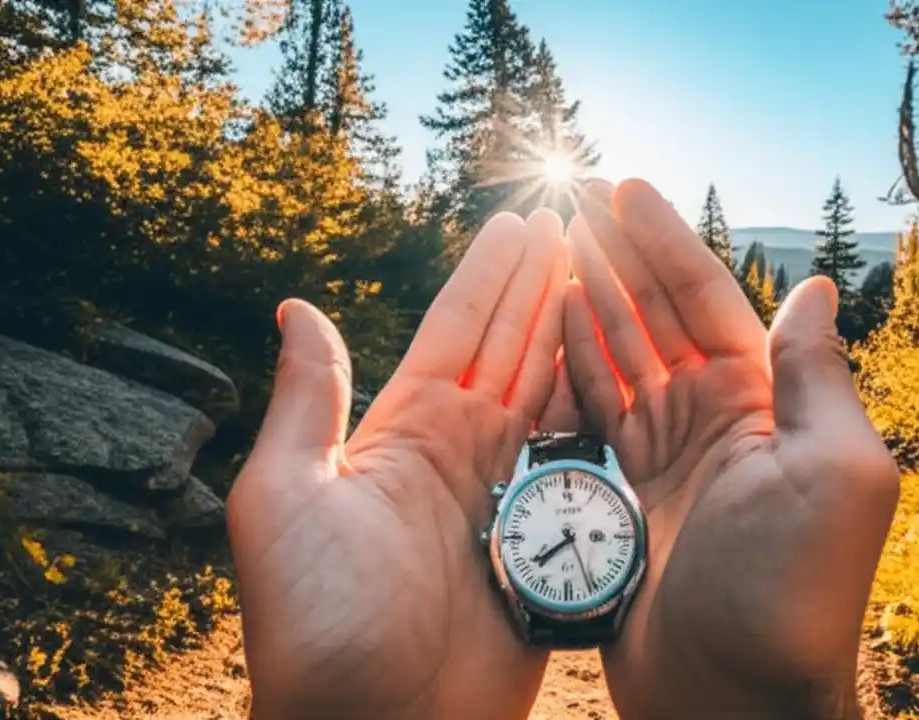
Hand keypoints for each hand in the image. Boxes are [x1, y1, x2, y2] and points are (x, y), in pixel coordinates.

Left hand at [228, 210, 568, 718]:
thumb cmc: (317, 624)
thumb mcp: (286, 500)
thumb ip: (309, 403)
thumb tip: (295, 307)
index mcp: (405, 434)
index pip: (459, 333)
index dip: (491, 276)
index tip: (521, 222)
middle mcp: (462, 456)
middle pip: (517, 351)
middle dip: (545, 287)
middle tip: (579, 226)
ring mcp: (509, 501)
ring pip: (558, 400)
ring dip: (582, 338)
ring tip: (611, 281)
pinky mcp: (548, 549)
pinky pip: (585, 471)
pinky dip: (609, 422)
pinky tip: (632, 378)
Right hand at [564, 180, 899, 718]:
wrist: (735, 700)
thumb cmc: (792, 593)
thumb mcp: (832, 473)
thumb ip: (817, 378)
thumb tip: (815, 288)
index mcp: (764, 406)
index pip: (706, 301)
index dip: (665, 243)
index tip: (624, 190)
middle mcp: (716, 423)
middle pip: (655, 319)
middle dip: (616, 259)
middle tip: (570, 201)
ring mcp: (667, 461)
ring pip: (617, 361)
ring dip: (586, 303)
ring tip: (548, 251)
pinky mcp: (624, 500)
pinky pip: (590, 418)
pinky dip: (566, 372)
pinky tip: (545, 332)